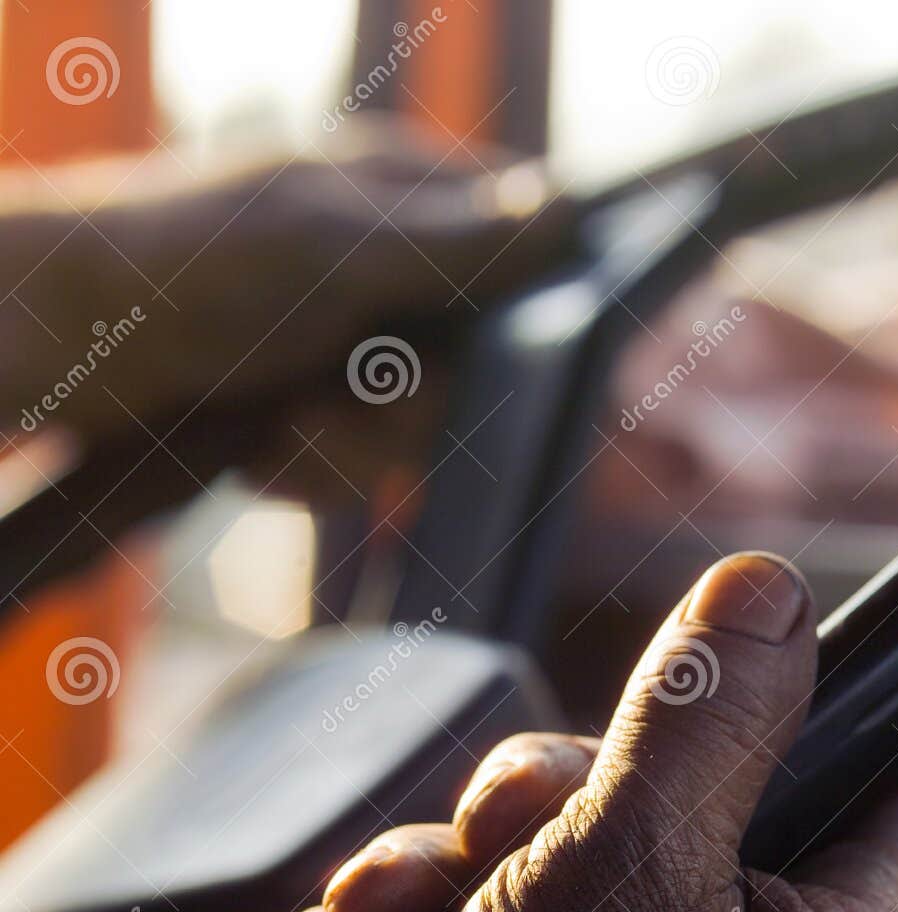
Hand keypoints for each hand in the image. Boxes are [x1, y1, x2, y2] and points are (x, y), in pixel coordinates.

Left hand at [1, 119, 569, 489]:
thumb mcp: (336, 248)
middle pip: (475, 365)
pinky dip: (308, 469)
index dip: (528, 308)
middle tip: (341, 389)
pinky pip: (356, 467)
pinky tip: (258, 450)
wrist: (70, 357)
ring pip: (413, 430)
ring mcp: (342, 344)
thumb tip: (567, 210)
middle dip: (401, 403)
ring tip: (278, 424)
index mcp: (398, 195)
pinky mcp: (306, 410)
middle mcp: (382, 269)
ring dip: (346, 446)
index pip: (522, 242)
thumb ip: (457, 240)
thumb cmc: (192, 271)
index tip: (512, 356)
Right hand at [259, 549, 897, 911]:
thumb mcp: (632, 862)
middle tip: (485, 832)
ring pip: (550, 892)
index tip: (669, 715)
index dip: (765, 730)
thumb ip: (706, 715)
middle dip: (538, 805)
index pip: (864, 789)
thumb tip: (774, 595)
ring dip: (442, 879)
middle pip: (670, 825)